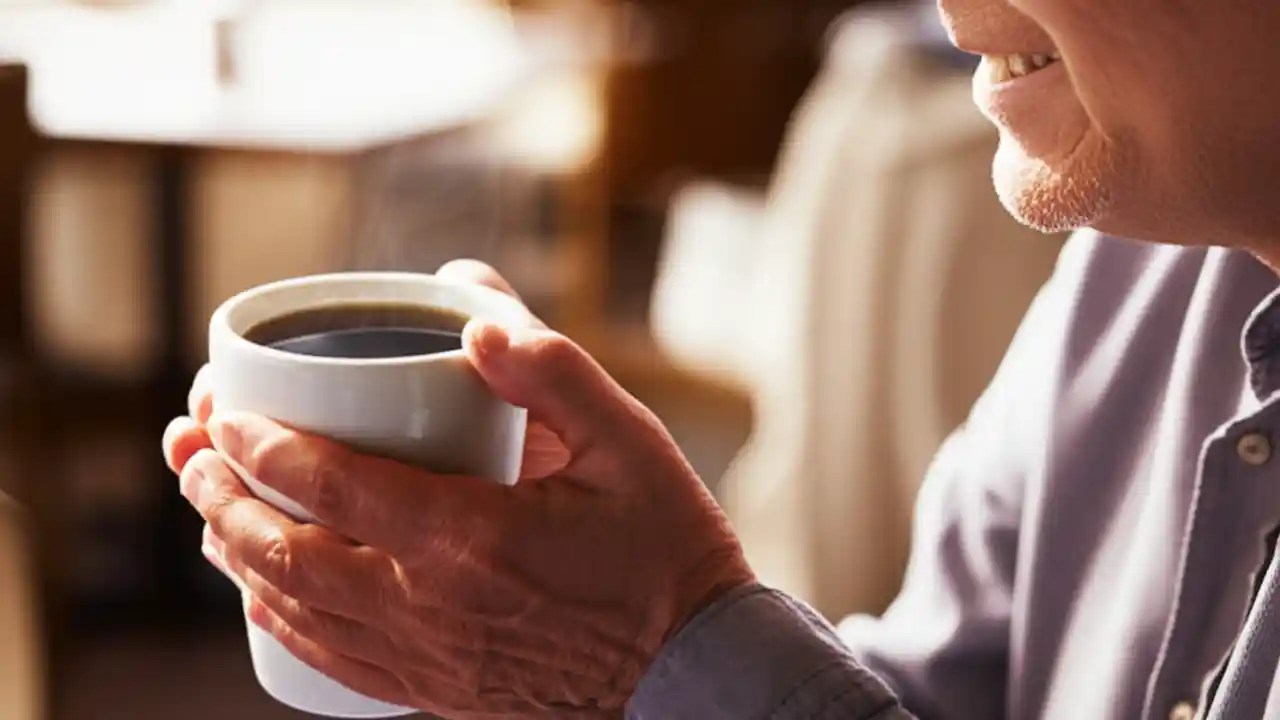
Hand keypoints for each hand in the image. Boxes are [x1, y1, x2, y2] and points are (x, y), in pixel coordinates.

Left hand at [162, 261, 755, 717]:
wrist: (693, 662)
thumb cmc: (665, 545)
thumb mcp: (629, 441)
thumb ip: (552, 371)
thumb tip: (474, 312)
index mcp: (472, 537)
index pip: (330, 488)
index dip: (260, 447)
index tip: (223, 413)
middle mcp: (432, 606)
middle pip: (285, 556)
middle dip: (222, 500)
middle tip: (192, 453)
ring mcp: (429, 657)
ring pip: (295, 611)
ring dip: (236, 557)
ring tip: (206, 511)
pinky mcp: (438, 687)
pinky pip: (332, 660)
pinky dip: (281, 621)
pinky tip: (264, 596)